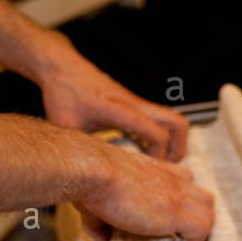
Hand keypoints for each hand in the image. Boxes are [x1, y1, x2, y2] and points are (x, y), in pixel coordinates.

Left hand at [33, 31, 188, 160]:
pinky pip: (160, 119)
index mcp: (121, 110)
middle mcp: (135, 104)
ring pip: (173, 120)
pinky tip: (141, 148)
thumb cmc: (64, 92)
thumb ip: (78, 149)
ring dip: (172, 141)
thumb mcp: (66, 125)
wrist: (62, 67)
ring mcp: (138, 102)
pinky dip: (159, 135)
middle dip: (179, 149)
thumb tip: (81, 172)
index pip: (157, 134)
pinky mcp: (136, 103)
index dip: (159, 157)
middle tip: (167, 166)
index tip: (148, 170)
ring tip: (158, 160)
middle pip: (178, 123)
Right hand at [76, 143, 212, 240]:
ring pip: (209, 214)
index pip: (186, 181)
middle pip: (205, 199)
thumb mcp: (94, 202)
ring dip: (197, 234)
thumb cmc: (88, 181)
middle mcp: (173, 179)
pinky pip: (201, 232)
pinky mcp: (175, 212)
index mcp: (158, 170)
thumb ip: (98, 226)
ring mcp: (177, 195)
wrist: (93, 171)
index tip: (163, 222)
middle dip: (197, 219)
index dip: (182, 202)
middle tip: (177, 236)